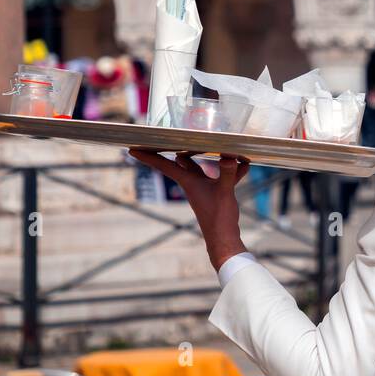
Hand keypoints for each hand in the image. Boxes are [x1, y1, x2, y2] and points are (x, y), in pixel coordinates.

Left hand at [129, 149, 250, 269]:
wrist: (223, 238)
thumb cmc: (219, 217)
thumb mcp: (225, 192)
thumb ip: (227, 173)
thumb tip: (228, 157)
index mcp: (188, 181)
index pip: (163, 165)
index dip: (148, 157)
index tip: (131, 149)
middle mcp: (192, 183)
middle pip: (179, 162)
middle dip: (173, 150)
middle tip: (165, 137)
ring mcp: (202, 188)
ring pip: (199, 167)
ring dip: (205, 157)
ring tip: (211, 144)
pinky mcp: (214, 192)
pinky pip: (219, 176)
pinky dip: (228, 171)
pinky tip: (243, 166)